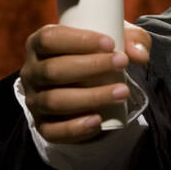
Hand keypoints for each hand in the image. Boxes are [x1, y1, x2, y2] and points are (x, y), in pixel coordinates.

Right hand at [20, 21, 151, 143]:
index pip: (49, 38)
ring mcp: (34, 100)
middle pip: (53, 70)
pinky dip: (75, 128)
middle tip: (122, 63)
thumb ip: (133, 41)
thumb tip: (139, 56)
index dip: (78, 40)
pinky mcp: (43, 125)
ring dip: (91, 97)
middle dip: (90, 67)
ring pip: (54, 101)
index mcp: (39, 44)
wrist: (92, 86)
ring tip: (122, 92)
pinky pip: (53, 131)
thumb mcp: (116, 40)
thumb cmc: (99, 54)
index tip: (110, 43)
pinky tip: (98, 120)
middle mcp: (31, 72)